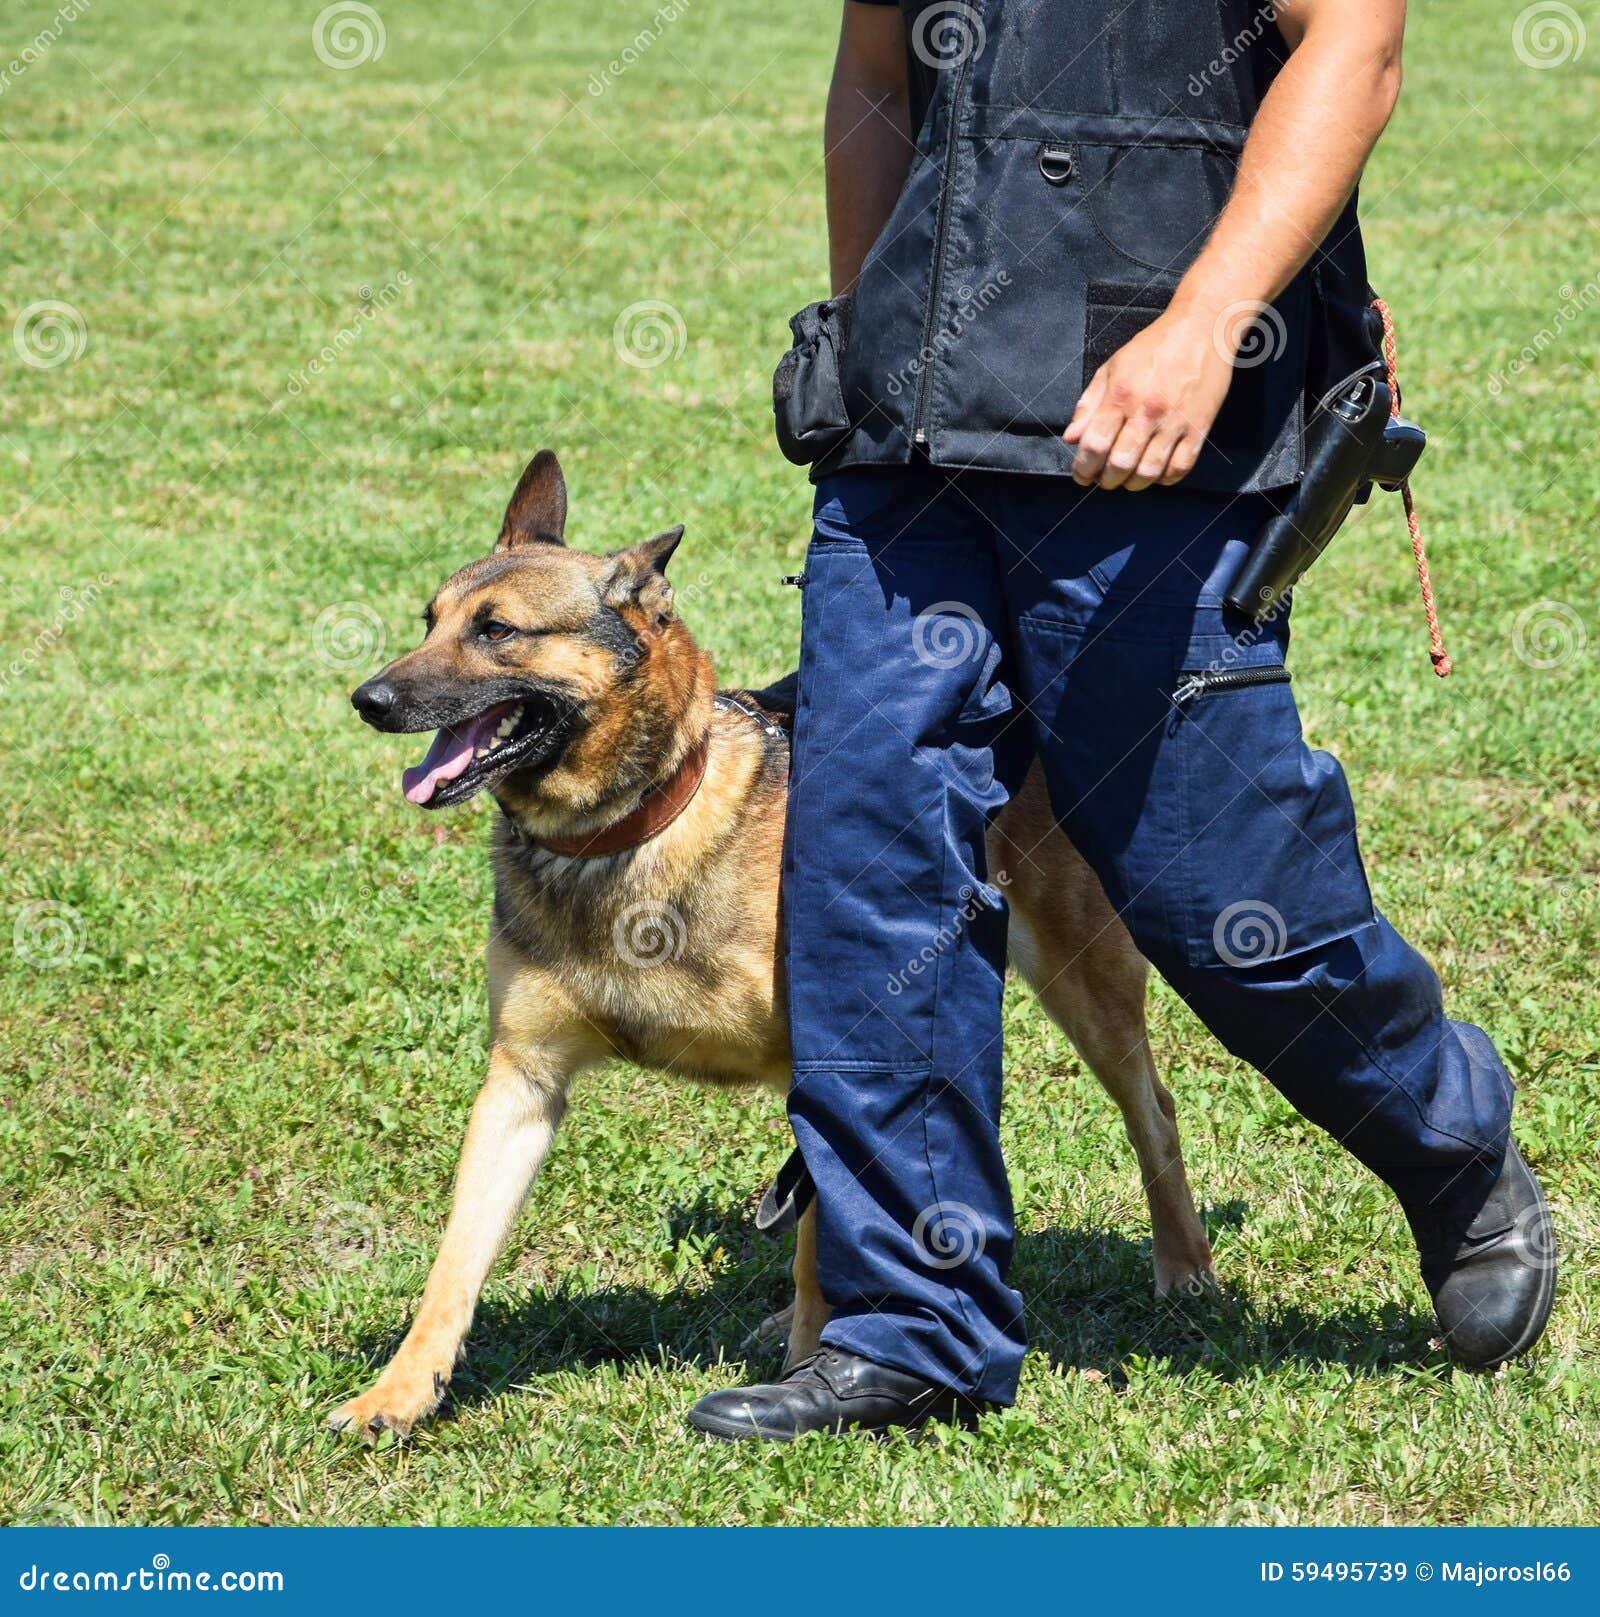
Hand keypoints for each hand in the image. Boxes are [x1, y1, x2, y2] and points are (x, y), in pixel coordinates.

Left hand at [1064, 306, 1239, 490]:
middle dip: (1105, 480)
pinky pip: (1180, 468)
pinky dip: (1164, 479)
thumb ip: (1088, 404)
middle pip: (1119, 464)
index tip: (1081, 475)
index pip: (1094, 445)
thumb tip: (1071, 438)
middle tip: (1103, 480)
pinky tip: (1155, 474)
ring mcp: (1175, 421)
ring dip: (1132, 484)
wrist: (1203, 328)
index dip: (1083, 468)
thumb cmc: (1154, 347)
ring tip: (1126, 479)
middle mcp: (1147, 411)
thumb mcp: (1112, 367)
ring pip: (1149, 472)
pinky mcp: (1199, 427)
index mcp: (1121, 395)